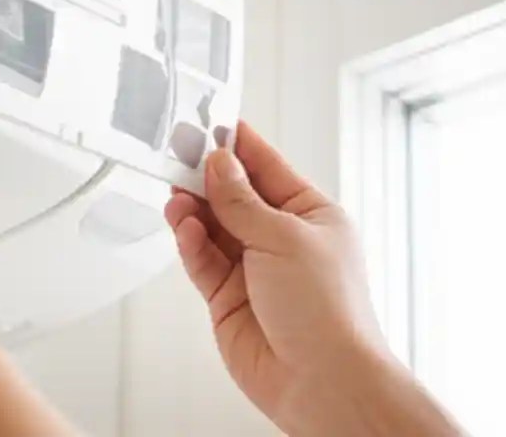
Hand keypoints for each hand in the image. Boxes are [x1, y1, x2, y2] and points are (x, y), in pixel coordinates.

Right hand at [165, 123, 456, 436]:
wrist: (322, 381)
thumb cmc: (329, 312)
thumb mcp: (285, 238)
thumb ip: (242, 201)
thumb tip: (219, 164)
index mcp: (311, 214)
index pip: (267, 167)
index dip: (237, 145)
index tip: (207, 123)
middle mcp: (282, 239)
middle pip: (234, 194)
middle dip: (206, 176)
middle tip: (176, 152)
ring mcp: (253, 269)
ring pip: (212, 226)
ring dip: (193, 209)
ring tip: (176, 195)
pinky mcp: (227, 298)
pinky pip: (202, 260)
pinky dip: (190, 242)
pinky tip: (184, 228)